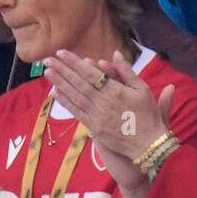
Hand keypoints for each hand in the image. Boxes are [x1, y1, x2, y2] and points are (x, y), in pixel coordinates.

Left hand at [44, 49, 173, 162]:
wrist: (148, 144)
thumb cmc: (148, 115)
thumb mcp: (143, 89)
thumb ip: (127, 71)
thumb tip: (115, 54)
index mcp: (116, 91)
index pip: (91, 73)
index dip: (75, 63)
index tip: (61, 53)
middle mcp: (103, 102)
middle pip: (79, 83)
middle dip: (62, 70)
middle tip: (47, 59)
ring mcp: (97, 115)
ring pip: (75, 96)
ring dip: (60, 83)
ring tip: (47, 72)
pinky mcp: (93, 127)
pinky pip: (77, 112)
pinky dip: (66, 102)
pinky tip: (55, 93)